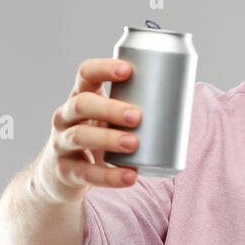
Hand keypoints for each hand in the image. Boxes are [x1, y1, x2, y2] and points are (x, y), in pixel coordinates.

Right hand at [30, 57, 142, 203]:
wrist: (60, 175)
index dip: (103, 68)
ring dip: (109, 139)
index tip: (128, 70)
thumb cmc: (96, 137)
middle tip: (137, 116)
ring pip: (81, 136)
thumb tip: (184, 96)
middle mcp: (65, 116)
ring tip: (134, 143)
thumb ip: (133, 106)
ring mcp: (61, 144)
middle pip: (82, 104)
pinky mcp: (64, 171)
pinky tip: (130, 176)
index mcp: (80, 96)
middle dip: (110, 108)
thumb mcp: (107, 118)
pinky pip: (86, 173)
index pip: (85, 73)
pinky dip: (109, 176)